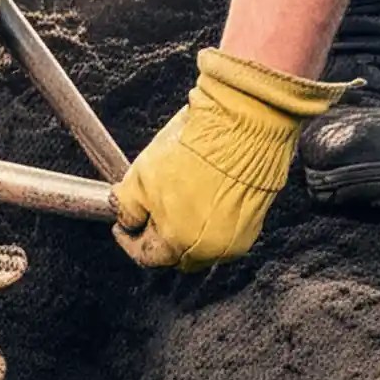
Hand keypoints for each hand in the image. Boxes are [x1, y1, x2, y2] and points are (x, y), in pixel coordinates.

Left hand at [112, 48, 356, 271]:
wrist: (243, 122)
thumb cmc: (196, 146)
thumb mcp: (141, 176)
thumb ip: (127, 207)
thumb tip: (125, 220)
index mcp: (178, 241)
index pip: (146, 256)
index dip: (129, 240)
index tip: (124, 227)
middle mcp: (210, 248)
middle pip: (175, 256)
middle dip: (158, 239)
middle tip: (150, 214)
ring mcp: (236, 237)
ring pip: (201, 246)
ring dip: (185, 232)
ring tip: (178, 202)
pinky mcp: (255, 222)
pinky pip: (225, 232)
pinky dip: (210, 222)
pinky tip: (203, 197)